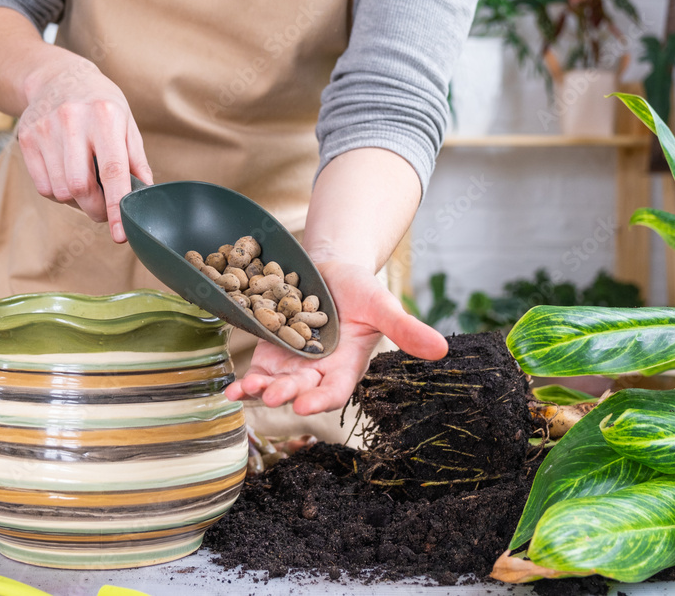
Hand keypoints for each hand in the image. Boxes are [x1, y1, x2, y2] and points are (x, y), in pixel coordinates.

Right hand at [16, 54, 153, 241]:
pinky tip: (67, 177)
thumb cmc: (100, 104)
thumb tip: (144, 194)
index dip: (116, 207)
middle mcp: (72, 121)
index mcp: (105, 116)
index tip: (120, 234)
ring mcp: (44, 129)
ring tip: (87, 185)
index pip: (112, 171)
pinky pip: (43, 186)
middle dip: (96, 209)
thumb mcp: (126, 122)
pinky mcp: (26, 138)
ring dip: (77, 201)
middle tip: (105, 209)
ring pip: (61, 191)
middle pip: (81, 187)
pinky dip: (59, 193)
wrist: (57, 77)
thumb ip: (136, 159)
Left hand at [225, 260, 448, 414]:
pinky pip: (259, 371)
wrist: (329, 269)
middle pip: (301, 389)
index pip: (335, 391)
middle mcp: (318, 371)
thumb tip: (443, 348)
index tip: (305, 405)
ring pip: (276, 384)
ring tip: (245, 391)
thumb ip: (406, 329)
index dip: (320, 399)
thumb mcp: (383, 305)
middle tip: (273, 394)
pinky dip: (245, 381)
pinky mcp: (272, 352)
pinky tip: (231, 387)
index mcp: (347, 366)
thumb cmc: (361, 289)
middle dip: (286, 393)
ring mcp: (292, 363)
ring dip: (261, 390)